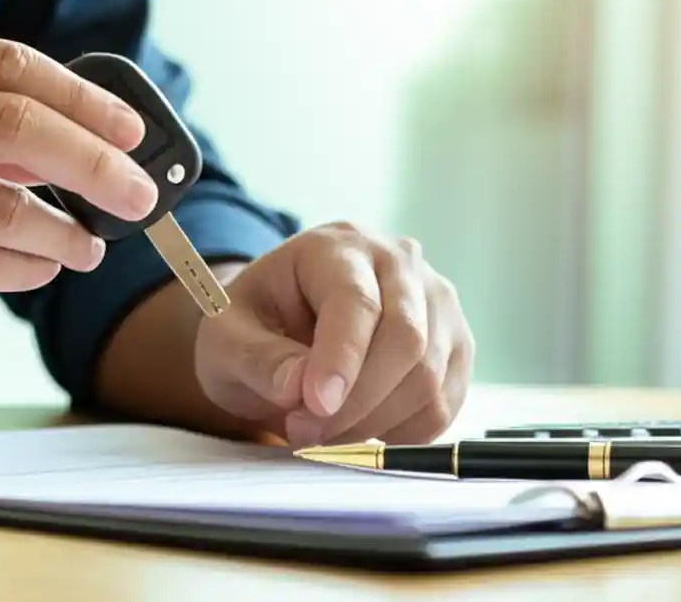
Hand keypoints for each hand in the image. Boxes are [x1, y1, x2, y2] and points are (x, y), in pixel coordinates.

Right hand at [0, 32, 155, 325]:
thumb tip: (81, 146)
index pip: (12, 67)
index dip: (86, 100)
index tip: (133, 132)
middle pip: (20, 127)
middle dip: (97, 165)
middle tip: (139, 196)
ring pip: (1, 209)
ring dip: (65, 233)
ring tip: (90, 246)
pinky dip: (24, 268)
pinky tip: (44, 267)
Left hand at [194, 222, 474, 445]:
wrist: (283, 325)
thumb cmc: (255, 324)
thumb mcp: (226, 336)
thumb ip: (257, 358)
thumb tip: (301, 389)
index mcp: (338, 246)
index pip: (356, 301)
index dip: (340, 359)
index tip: (314, 407)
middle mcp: (400, 263)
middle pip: (406, 339)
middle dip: (356, 402)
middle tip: (304, 432)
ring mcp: (436, 304)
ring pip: (430, 378)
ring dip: (374, 424)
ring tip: (323, 434)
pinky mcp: (454, 346)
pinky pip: (443, 405)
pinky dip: (402, 434)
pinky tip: (359, 430)